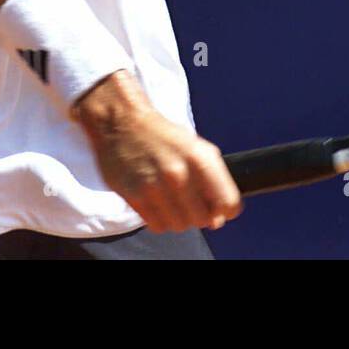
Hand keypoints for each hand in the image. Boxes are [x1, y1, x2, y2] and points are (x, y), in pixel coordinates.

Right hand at [73, 70, 242, 232]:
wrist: (121, 123)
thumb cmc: (163, 136)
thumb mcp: (195, 147)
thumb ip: (212, 179)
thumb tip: (220, 219)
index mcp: (199, 158)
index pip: (227, 202)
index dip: (227, 210)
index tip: (221, 209)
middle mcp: (179, 173)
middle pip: (203, 219)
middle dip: (201, 214)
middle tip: (192, 202)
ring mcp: (155, 187)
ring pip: (181, 225)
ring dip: (180, 218)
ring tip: (173, 201)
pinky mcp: (135, 196)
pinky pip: (158, 226)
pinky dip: (161, 220)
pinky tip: (158, 202)